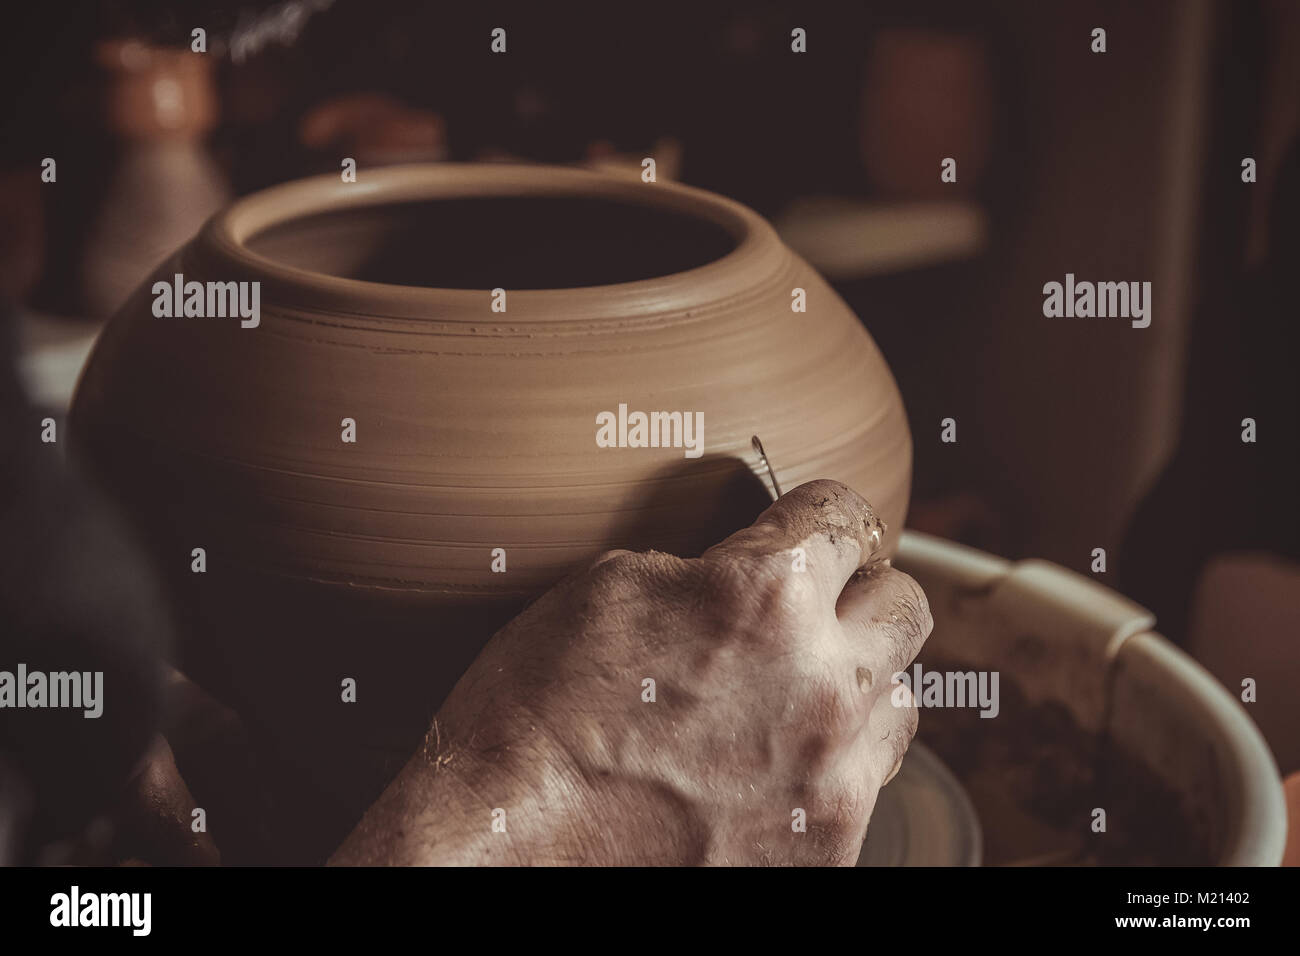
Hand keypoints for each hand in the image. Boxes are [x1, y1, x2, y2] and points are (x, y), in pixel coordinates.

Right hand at [331, 479, 931, 865]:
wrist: (511, 852)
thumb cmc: (537, 714)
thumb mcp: (608, 590)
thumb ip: (707, 566)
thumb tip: (748, 563)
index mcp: (765, 593)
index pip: (845, 513)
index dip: (821, 516)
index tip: (811, 530)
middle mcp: (821, 679)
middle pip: (904, 602)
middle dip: (859, 594)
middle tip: (812, 610)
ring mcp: (835, 772)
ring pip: (902, 694)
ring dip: (857, 681)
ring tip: (795, 694)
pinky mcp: (830, 846)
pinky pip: (872, 778)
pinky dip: (838, 760)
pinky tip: (779, 762)